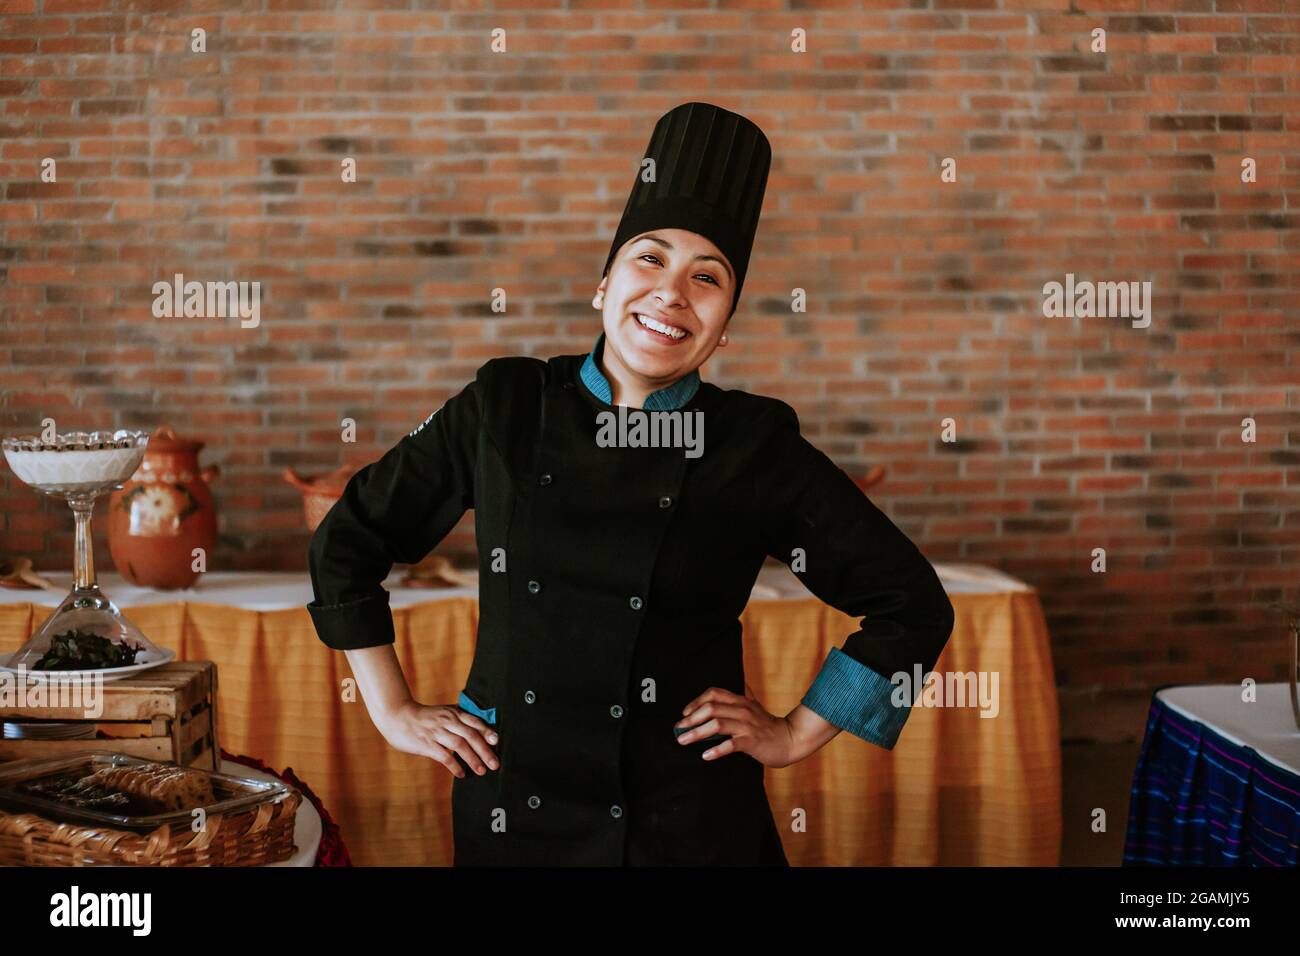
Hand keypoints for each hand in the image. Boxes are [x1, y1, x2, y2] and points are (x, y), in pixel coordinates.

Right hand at [375, 699, 499, 778]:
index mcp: (453, 713)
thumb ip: (458, 716)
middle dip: (485, 751)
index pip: (474, 722)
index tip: (497, 742)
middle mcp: (447, 722)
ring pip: (460, 746)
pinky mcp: (426, 744)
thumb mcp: (443, 711)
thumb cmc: (423, 716)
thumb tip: (477, 723)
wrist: (397, 715)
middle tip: (495, 764)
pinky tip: (461, 774)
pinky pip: (444, 756)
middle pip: (471, 736)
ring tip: (482, 771)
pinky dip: (454, 765)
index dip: (486, 732)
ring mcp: (437, 733)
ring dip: (473, 759)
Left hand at [675, 684, 801, 767]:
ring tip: (684, 740)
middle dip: (691, 718)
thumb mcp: (755, 707)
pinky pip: (730, 744)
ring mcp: (746, 725)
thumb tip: (740, 685)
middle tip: (678, 728)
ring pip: (716, 725)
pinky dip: (716, 750)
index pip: (713, 694)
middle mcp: (742, 710)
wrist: (790, 739)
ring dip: (696, 733)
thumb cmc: (769, 726)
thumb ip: (745, 696)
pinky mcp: (751, 741)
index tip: (685, 713)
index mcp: (740, 701)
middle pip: (711, 708)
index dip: (696, 702)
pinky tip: (705, 755)